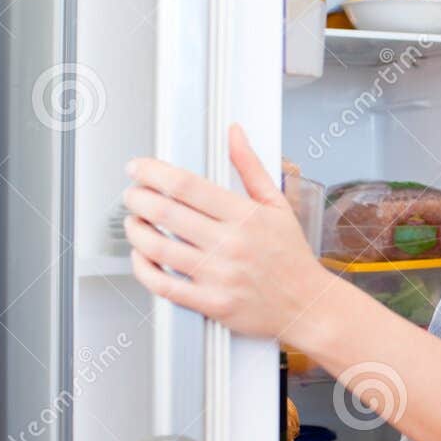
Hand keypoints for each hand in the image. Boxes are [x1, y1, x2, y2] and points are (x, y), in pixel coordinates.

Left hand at [122, 123, 331, 342]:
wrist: (308, 306)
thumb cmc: (292, 258)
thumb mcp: (278, 205)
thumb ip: (251, 167)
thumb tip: (235, 134)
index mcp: (245, 216)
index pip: (186, 185)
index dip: (152, 172)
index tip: (138, 168)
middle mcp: (230, 244)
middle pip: (165, 212)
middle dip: (137, 198)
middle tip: (132, 194)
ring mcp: (219, 276)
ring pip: (157, 247)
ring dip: (135, 230)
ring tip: (134, 222)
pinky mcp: (212, 303)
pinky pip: (163, 285)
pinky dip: (143, 268)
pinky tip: (142, 257)